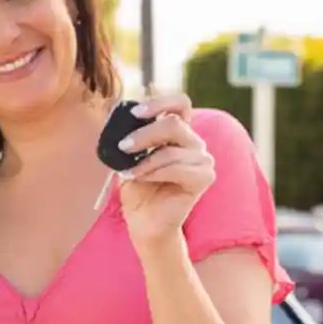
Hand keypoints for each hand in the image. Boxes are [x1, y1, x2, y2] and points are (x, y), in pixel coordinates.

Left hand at [116, 93, 213, 248]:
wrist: (144, 220)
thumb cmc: (137, 187)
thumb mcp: (128, 156)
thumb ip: (129, 136)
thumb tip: (118, 118)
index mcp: (178, 131)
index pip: (180, 103)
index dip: (160, 102)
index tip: (134, 112)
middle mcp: (193, 142)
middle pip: (174, 123)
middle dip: (144, 134)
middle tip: (123, 146)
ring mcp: (202, 159)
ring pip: (172, 150)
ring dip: (145, 161)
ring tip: (129, 172)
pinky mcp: (204, 177)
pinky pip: (177, 168)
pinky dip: (154, 172)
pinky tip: (141, 178)